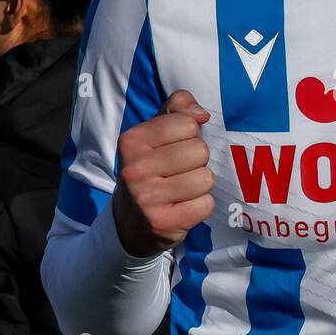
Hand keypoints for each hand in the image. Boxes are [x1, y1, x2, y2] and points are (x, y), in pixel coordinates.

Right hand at [112, 88, 214, 257]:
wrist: (130, 222)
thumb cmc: (150, 169)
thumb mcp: (154, 135)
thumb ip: (176, 111)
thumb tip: (201, 113)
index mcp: (132, 140)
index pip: (188, 123)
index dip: (190, 135)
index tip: (175, 147)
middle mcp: (135, 169)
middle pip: (200, 151)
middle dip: (197, 161)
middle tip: (179, 172)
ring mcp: (147, 199)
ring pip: (206, 178)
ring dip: (200, 184)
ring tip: (181, 190)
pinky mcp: (163, 223)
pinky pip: (206, 204)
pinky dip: (200, 206)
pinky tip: (182, 207)